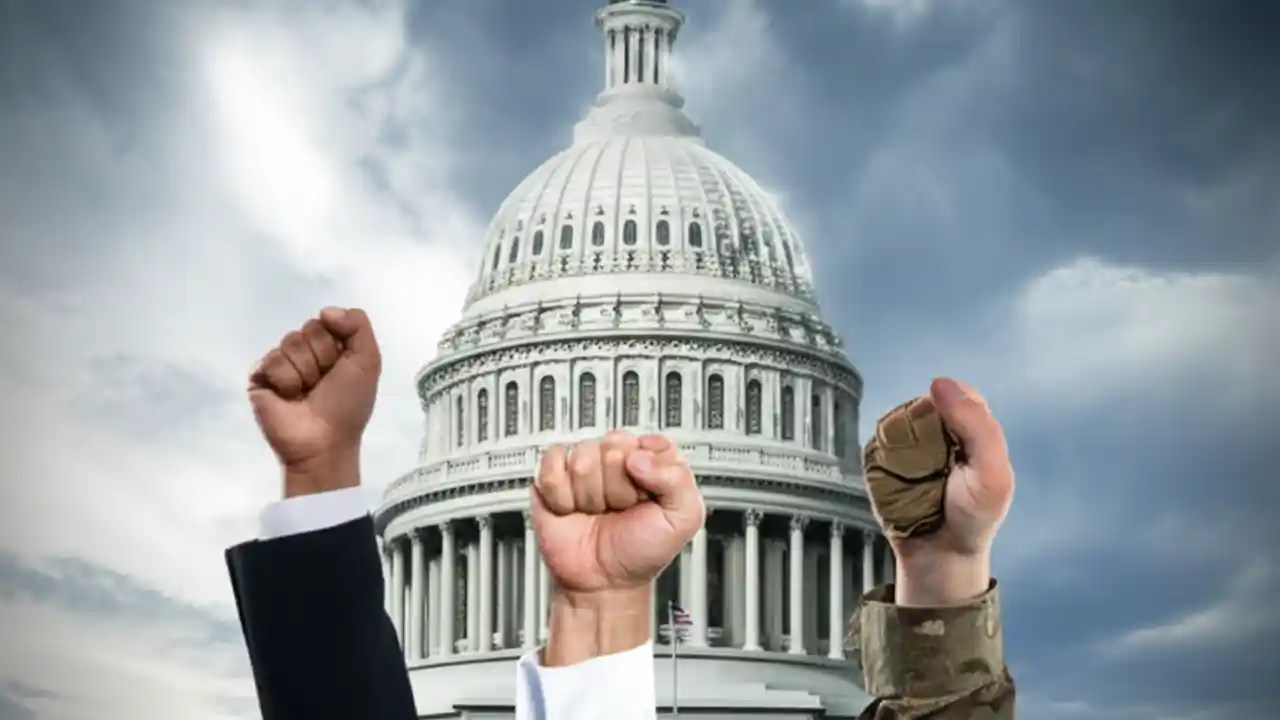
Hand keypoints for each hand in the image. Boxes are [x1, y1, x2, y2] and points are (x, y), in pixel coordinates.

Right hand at [247, 307, 381, 497]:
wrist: (324, 441)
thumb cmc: (348, 404)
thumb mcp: (368, 361)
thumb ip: (358, 325)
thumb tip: (325, 311)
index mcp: (331, 348)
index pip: (328, 320)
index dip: (338, 343)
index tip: (342, 367)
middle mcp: (306, 353)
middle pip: (309, 328)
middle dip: (321, 357)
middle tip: (323, 384)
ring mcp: (282, 364)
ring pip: (290, 342)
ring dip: (305, 371)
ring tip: (306, 393)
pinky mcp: (260, 377)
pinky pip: (271, 360)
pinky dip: (286, 381)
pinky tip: (289, 398)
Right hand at [531, 432, 704, 663]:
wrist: (604, 584)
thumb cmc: (642, 551)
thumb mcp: (684, 518)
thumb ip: (678, 479)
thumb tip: (639, 457)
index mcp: (651, 462)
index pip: (649, 443)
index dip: (647, 472)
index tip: (647, 497)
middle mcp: (617, 460)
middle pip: (612, 447)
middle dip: (618, 488)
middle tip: (620, 509)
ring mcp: (584, 467)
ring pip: (582, 457)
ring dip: (590, 495)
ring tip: (597, 512)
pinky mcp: (553, 478)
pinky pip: (552, 464)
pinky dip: (562, 494)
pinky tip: (572, 509)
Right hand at [879, 378, 1013, 605]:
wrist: (939, 554)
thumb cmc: (972, 516)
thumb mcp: (991, 474)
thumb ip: (977, 427)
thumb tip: (938, 382)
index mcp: (973, 427)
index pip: (959, 395)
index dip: (952, 408)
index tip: (949, 436)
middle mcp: (941, 429)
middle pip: (924, 404)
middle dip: (924, 426)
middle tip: (933, 460)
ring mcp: (911, 443)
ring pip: (899, 420)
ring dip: (902, 440)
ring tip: (915, 471)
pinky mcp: (884, 457)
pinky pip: (878, 441)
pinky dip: (883, 452)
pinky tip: (897, 474)